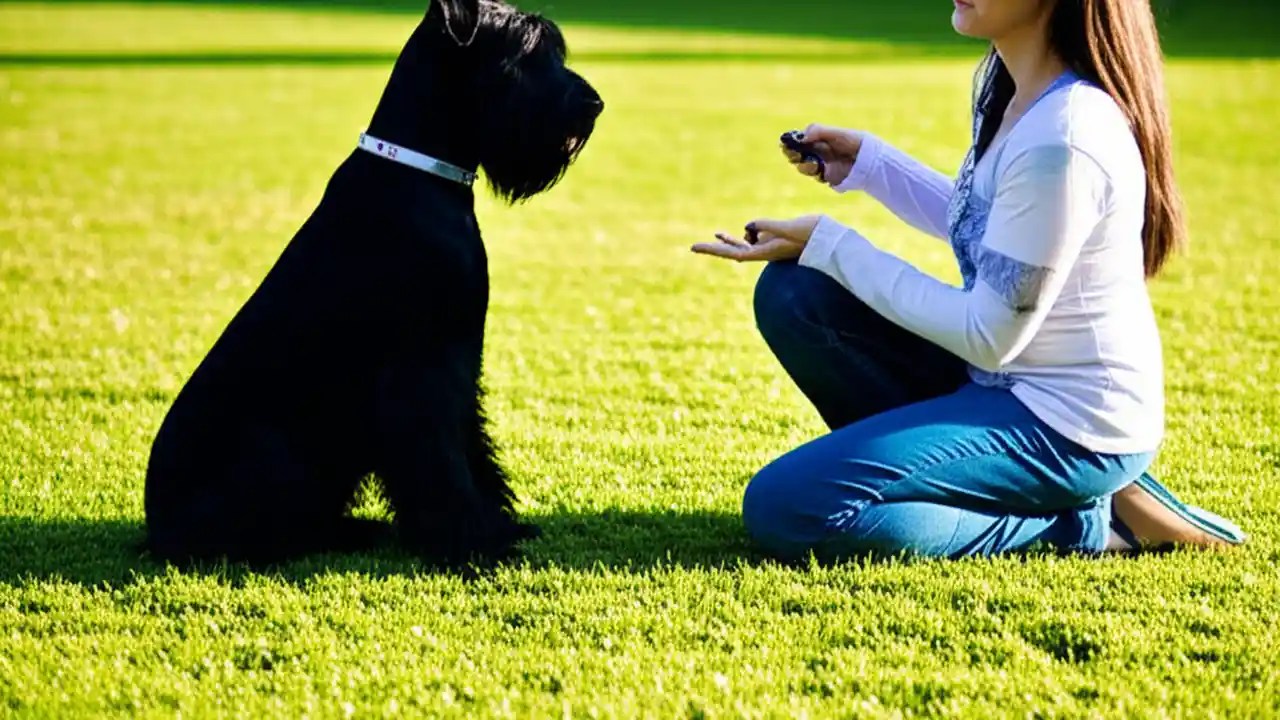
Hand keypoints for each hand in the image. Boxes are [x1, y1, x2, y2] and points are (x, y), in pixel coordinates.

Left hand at [691, 215, 821, 262]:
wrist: (830, 239)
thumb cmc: (813, 234)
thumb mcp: (789, 228)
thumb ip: (768, 227)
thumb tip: (748, 226)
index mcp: (765, 252)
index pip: (734, 253)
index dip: (714, 250)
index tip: (695, 248)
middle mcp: (764, 251)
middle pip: (733, 251)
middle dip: (714, 248)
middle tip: (692, 247)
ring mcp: (768, 246)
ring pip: (742, 244)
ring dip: (728, 240)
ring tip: (716, 234)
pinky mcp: (773, 240)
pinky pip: (752, 237)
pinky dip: (741, 233)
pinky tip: (732, 232)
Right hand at [780, 124, 863, 185]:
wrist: (868, 159)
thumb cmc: (853, 141)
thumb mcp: (835, 133)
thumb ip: (817, 131)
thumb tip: (800, 138)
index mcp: (819, 139)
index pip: (799, 140)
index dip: (791, 141)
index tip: (786, 142)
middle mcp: (818, 152)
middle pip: (797, 154)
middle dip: (792, 154)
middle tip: (792, 152)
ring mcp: (821, 165)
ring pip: (803, 166)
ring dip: (802, 164)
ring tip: (810, 161)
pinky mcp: (827, 177)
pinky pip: (814, 176)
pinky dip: (813, 172)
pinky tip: (817, 167)